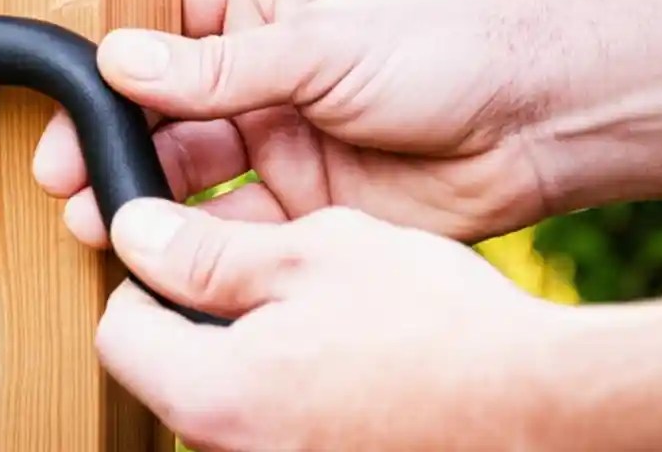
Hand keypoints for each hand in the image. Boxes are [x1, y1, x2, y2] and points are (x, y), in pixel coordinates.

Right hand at [35, 0, 558, 242]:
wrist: (544, 121)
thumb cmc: (452, 42)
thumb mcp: (325, 43)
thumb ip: (220, 64)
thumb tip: (121, 60)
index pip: (163, 8)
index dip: (110, 43)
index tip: (65, 80)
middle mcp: (264, 66)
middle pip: (162, 98)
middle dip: (109, 132)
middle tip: (64, 166)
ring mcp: (282, 133)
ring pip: (188, 164)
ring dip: (142, 189)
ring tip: (96, 216)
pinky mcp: (304, 198)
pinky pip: (233, 220)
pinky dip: (195, 238)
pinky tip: (159, 250)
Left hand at [97, 201, 565, 450]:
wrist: (543, 413)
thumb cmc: (439, 331)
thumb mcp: (313, 254)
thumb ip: (207, 252)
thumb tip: (137, 233)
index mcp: (212, 393)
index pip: (117, 333)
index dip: (144, 280)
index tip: (179, 253)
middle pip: (166, 372)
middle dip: (196, 319)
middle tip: (261, 280)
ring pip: (222, 399)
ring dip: (248, 354)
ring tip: (318, 322)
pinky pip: (270, 428)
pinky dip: (289, 392)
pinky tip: (343, 363)